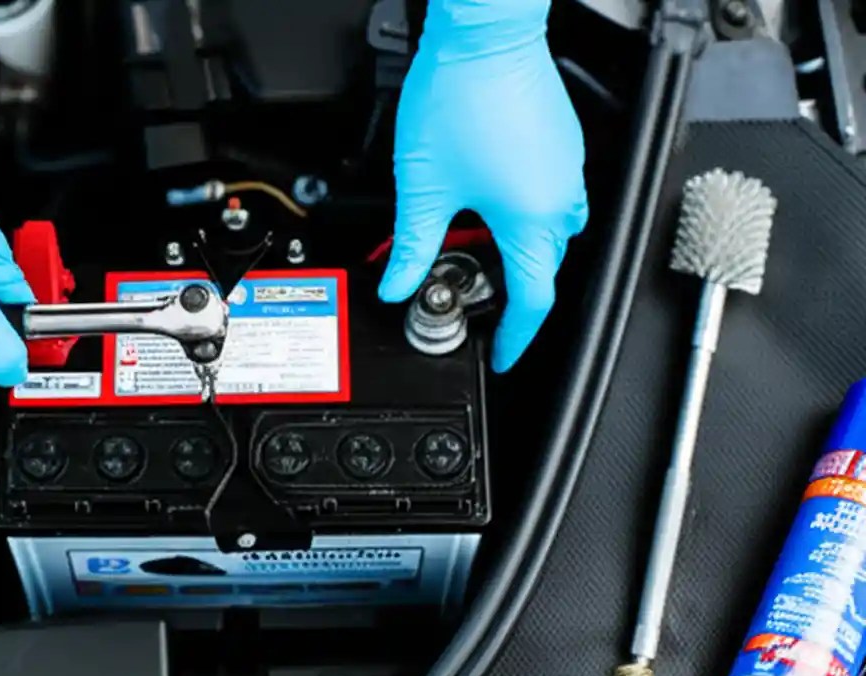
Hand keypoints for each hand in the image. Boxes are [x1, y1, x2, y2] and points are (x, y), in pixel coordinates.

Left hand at [379, 0, 588, 372]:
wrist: (484, 34)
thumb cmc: (460, 97)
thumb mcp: (422, 187)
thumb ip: (410, 246)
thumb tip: (396, 284)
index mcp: (530, 219)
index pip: (532, 300)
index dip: (516, 338)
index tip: (503, 355)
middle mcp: (559, 198)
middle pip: (542, 267)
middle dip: (509, 291)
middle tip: (470, 297)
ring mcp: (566, 169)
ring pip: (549, 231)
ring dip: (518, 249)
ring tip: (472, 247)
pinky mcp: (560, 144)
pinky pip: (550, 196)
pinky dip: (523, 214)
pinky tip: (487, 202)